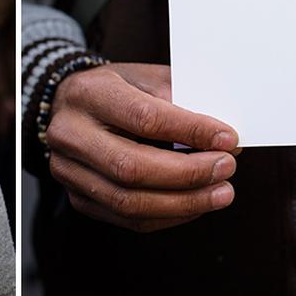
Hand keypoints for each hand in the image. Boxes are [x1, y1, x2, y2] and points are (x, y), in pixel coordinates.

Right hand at [46, 63, 239, 231]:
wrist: (68, 104)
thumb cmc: (114, 89)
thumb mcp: (144, 77)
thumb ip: (180, 100)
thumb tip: (222, 139)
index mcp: (89, 94)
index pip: (143, 118)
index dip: (190, 131)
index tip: (227, 139)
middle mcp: (71, 134)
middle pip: (132, 167)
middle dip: (188, 174)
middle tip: (226, 168)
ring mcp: (69, 170)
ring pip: (129, 201)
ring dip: (183, 203)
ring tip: (220, 193)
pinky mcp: (78, 197)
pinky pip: (127, 219)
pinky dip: (168, 215)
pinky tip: (194, 203)